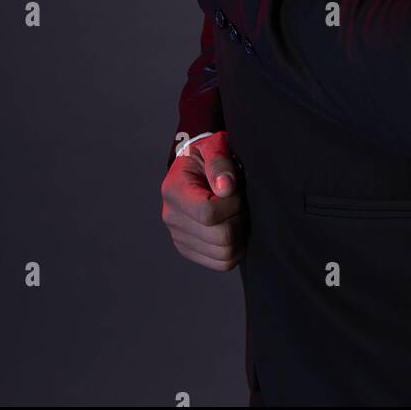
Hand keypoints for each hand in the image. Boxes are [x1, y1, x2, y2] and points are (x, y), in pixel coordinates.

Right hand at [160, 130, 245, 270]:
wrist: (196, 168)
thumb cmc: (206, 156)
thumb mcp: (213, 146)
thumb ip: (220, 162)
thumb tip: (226, 189)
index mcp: (174, 191)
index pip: (208, 212)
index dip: (231, 204)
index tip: (235, 190)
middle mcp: (171, 217)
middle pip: (219, 237)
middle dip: (238, 219)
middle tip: (239, 202)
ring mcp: (179, 236)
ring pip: (223, 254)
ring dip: (238, 235)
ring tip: (235, 214)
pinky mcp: (189, 249)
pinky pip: (221, 263)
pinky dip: (235, 249)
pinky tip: (233, 228)